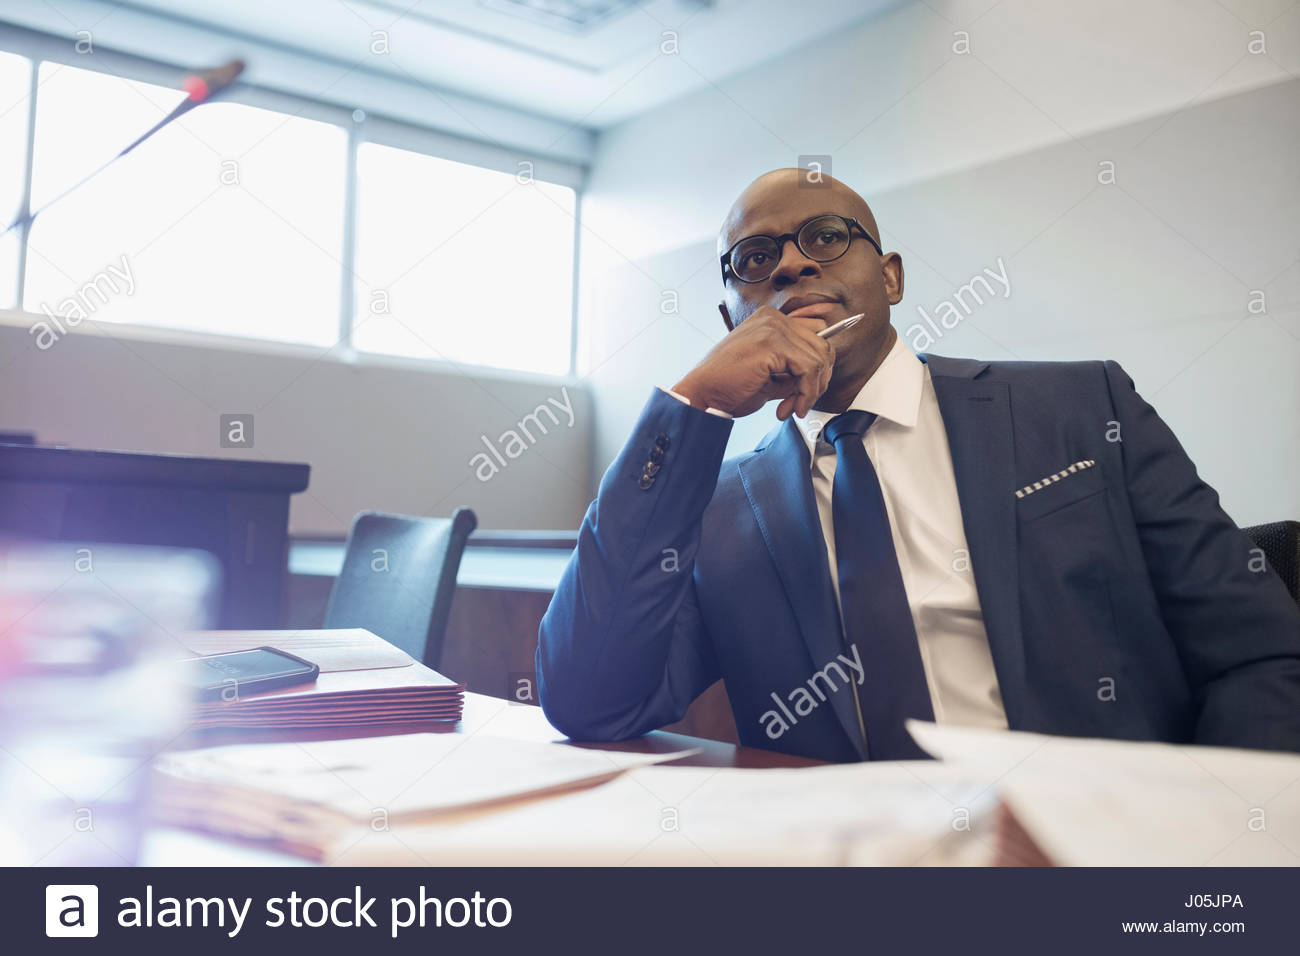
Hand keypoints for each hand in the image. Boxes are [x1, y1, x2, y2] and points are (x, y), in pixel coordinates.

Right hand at [671, 305, 834, 419]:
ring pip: (820, 358)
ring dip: (811, 391)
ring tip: (791, 407)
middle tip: (798, 403)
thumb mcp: (771, 375)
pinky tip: (789, 407)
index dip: (817, 369)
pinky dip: (806, 393)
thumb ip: (795, 370)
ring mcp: (773, 327)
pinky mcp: (773, 343)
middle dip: (817, 381)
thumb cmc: (729, 388)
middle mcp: (773, 318)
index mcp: (771, 320)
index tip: (804, 393)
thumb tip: (822, 376)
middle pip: (823, 346)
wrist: (703, 395)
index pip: (816, 337)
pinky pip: (810, 369)